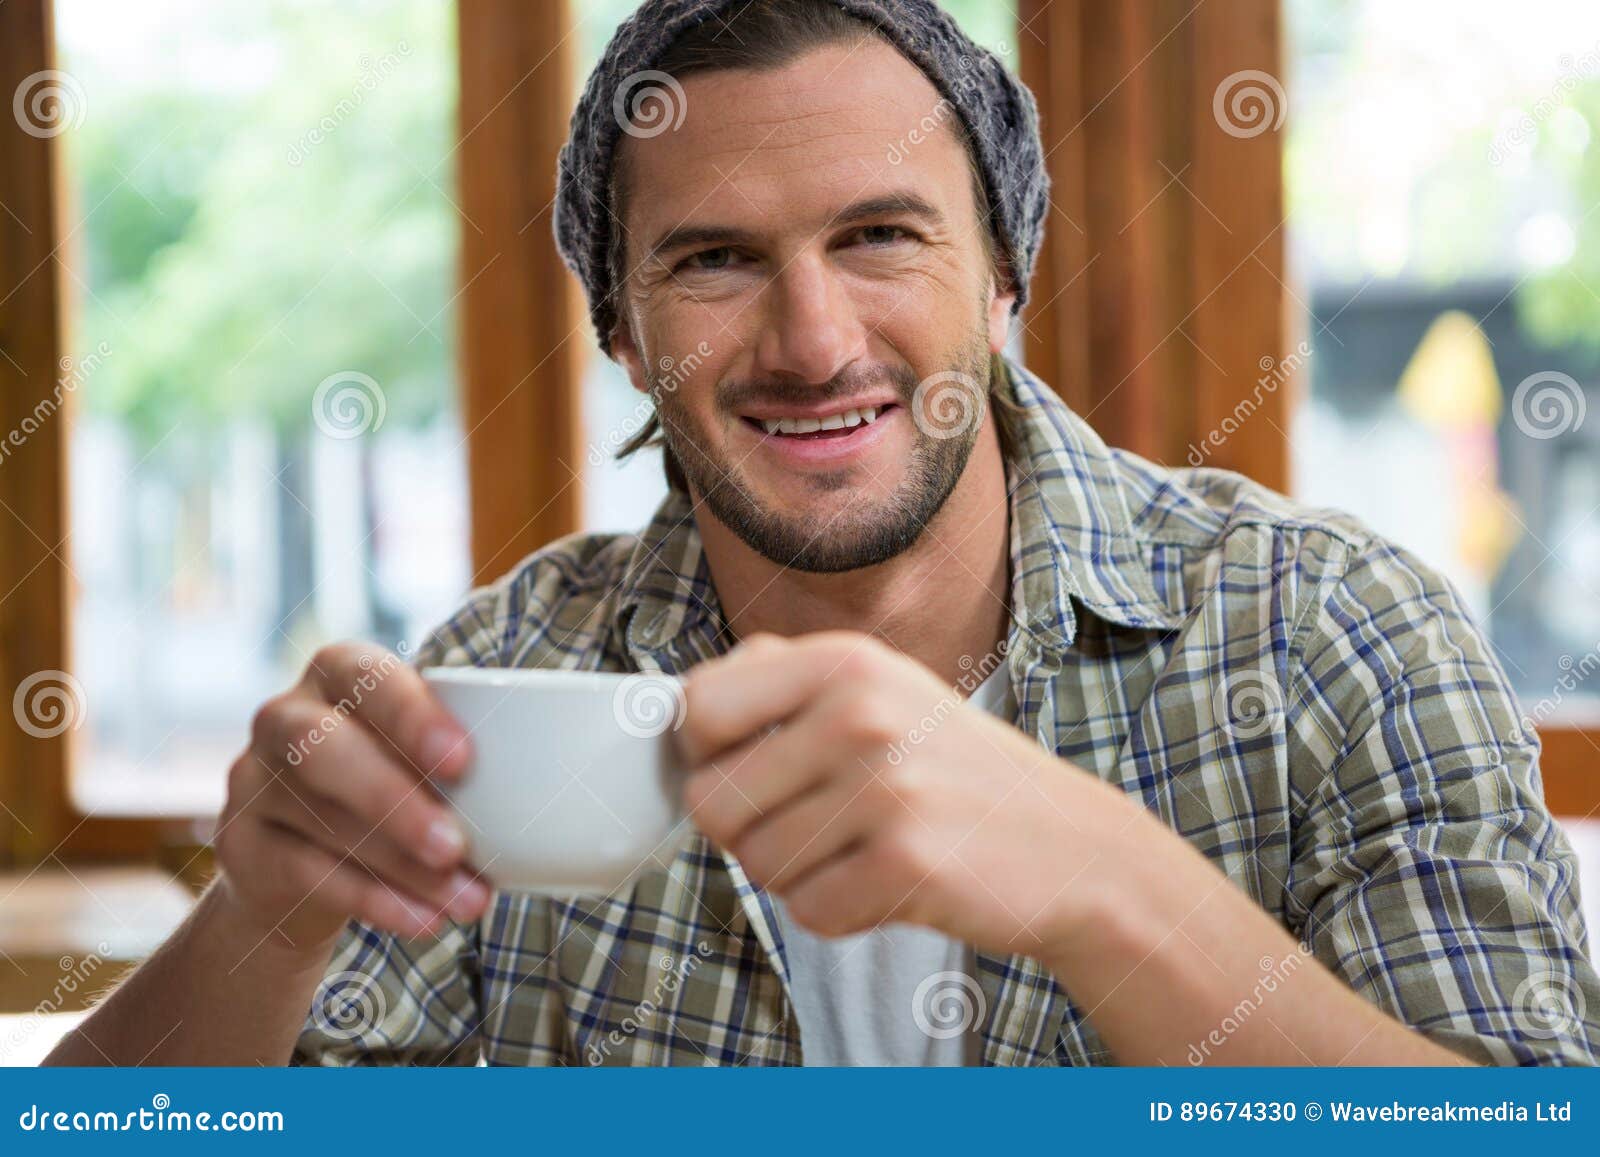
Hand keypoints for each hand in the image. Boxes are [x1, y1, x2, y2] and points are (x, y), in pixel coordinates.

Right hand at [214, 642, 491, 953]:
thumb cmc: (392, 783)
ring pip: (322, 820)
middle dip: (394, 799)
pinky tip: (424, 919)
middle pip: (322, 747)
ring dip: (402, 866)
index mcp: (339, 674)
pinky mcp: (240, 848)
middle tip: (456, 844)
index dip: (412, 716)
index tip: (465, 760)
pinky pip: (305, 876)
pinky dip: (375, 901)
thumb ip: (461, 757)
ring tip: (469, 899)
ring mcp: (253, 783)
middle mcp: (284, 718)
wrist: (301, 863)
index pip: (366, 676)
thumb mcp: (420, 757)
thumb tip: (550, 786)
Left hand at [679, 631, 1140, 958]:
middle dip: (747, 830)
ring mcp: (887, 788)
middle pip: (711, 801)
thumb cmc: (956, 771)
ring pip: (756, 864)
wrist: (1071, 847)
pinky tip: (887, 882)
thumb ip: (784, 678)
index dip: (702, 753)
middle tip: (810, 824)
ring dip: (798, 874)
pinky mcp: (907, 864)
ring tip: (862, 848)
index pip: (699, 706)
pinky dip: (838, 911)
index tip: (738, 768)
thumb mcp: (881, 687)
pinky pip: (807, 911)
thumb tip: (684, 701)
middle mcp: (860, 713)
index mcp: (843, 660)